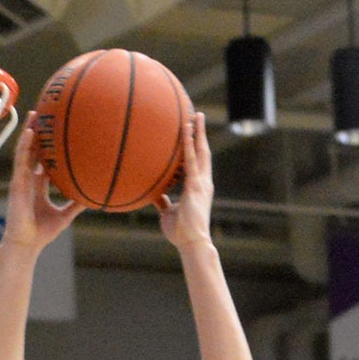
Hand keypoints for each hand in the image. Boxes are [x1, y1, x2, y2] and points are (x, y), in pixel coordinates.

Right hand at [1, 114, 83, 252]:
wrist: (27, 243)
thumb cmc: (42, 233)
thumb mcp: (65, 215)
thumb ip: (76, 204)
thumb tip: (95, 197)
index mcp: (38, 186)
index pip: (42, 161)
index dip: (46, 147)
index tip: (54, 132)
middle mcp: (29, 180)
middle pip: (32, 151)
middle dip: (36, 133)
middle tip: (44, 114)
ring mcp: (21, 180)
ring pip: (24, 151)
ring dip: (28, 132)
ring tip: (34, 114)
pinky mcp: (16, 183)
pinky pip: (20, 161)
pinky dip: (24, 146)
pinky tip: (29, 132)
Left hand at [156, 112, 212, 249]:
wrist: (191, 243)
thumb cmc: (180, 231)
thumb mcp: (168, 212)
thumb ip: (163, 201)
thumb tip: (155, 195)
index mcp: (198, 187)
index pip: (198, 161)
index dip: (196, 146)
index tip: (193, 132)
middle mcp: (203, 181)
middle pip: (203, 151)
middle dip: (201, 133)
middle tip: (198, 116)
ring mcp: (201, 182)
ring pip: (200, 151)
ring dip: (197, 133)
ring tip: (195, 116)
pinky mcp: (195, 186)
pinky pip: (191, 160)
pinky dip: (188, 144)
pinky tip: (186, 131)